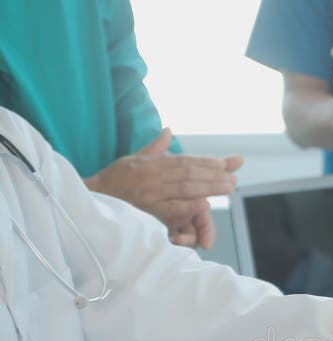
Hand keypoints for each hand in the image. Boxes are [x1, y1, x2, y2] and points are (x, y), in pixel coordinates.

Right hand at [84, 129, 243, 248]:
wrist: (89, 198)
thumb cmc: (113, 180)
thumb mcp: (133, 159)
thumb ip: (155, 147)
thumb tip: (169, 130)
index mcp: (151, 164)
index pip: (185, 161)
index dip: (207, 161)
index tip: (227, 163)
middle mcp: (152, 175)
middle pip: (189, 172)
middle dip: (213, 174)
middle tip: (234, 176)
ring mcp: (149, 192)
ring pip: (183, 187)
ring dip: (208, 186)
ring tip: (229, 187)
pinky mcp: (144, 209)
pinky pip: (169, 208)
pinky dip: (188, 206)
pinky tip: (205, 204)